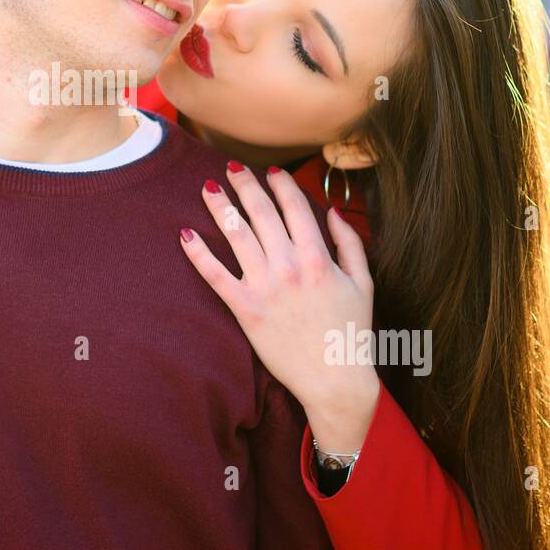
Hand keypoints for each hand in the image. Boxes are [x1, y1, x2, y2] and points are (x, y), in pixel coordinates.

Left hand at [178, 162, 378, 427]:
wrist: (335, 381)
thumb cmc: (351, 333)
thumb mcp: (363, 283)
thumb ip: (351, 243)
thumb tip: (333, 212)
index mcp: (318, 258)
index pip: (294, 207)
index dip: (281, 183)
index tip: (271, 170)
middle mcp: (289, 266)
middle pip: (261, 213)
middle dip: (245, 184)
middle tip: (232, 168)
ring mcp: (265, 287)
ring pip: (236, 235)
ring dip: (220, 207)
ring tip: (208, 188)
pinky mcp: (246, 310)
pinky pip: (215, 276)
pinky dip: (198, 254)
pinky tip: (185, 235)